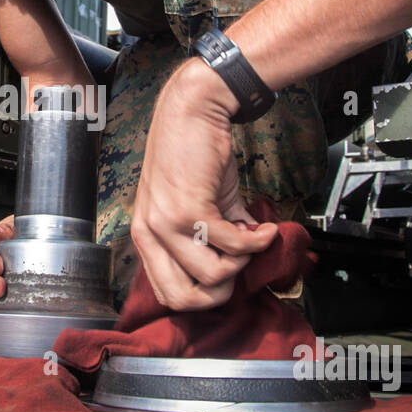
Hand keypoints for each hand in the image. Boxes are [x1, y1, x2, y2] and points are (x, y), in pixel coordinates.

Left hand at [131, 59, 278, 309]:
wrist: (193, 112)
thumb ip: (214, 236)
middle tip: (241, 268)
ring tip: (253, 239)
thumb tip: (244, 261)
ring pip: (212, 276)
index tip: (227, 277)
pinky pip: (232, 245)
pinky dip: (257, 241)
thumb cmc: (194, 154)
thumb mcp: (196, 203)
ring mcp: (167, 224)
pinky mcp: (190, 209)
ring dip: (243, 262)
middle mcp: (150, 234)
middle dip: (222, 292)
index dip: (203, 295)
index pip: (168, 295)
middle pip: (183, 299)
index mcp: (146, 237)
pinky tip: (264, 228)